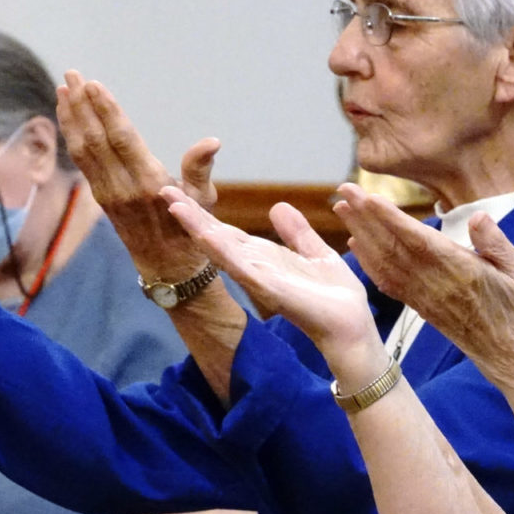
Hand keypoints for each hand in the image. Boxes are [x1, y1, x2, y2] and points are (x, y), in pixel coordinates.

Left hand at [56, 71, 219, 280]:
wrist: (169, 270)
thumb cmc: (193, 231)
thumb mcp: (204, 201)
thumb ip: (200, 168)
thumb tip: (211, 142)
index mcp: (150, 184)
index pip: (122, 140)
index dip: (106, 111)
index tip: (93, 85)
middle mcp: (124, 188)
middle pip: (96, 140)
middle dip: (82, 105)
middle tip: (71, 74)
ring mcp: (108, 194)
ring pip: (83, 150)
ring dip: (71, 117)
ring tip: (63, 88)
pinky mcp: (100, 198)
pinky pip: (82, 162)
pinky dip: (72, 136)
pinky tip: (68, 117)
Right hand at [162, 190, 377, 359]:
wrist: (351, 325)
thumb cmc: (335, 296)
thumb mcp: (315, 253)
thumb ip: (296, 233)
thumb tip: (278, 206)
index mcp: (264, 258)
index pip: (227, 231)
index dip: (204, 212)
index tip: (180, 190)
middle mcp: (255, 268)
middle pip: (216, 237)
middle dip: (191, 215)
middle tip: (162, 188)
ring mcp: (259, 279)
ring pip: (221, 249)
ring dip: (198, 227)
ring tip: (175, 204)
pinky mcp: (269, 289)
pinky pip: (242, 267)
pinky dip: (222, 250)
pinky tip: (206, 234)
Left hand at [334, 184, 513, 384]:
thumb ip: (496, 243)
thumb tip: (477, 217)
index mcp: (461, 272)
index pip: (418, 240)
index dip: (390, 219)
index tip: (366, 198)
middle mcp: (436, 286)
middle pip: (393, 247)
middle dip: (366, 217)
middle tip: (344, 190)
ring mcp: (426, 299)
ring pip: (386, 264)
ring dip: (362, 235)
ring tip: (342, 209)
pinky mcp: (424, 309)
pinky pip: (390, 284)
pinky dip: (370, 263)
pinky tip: (357, 247)